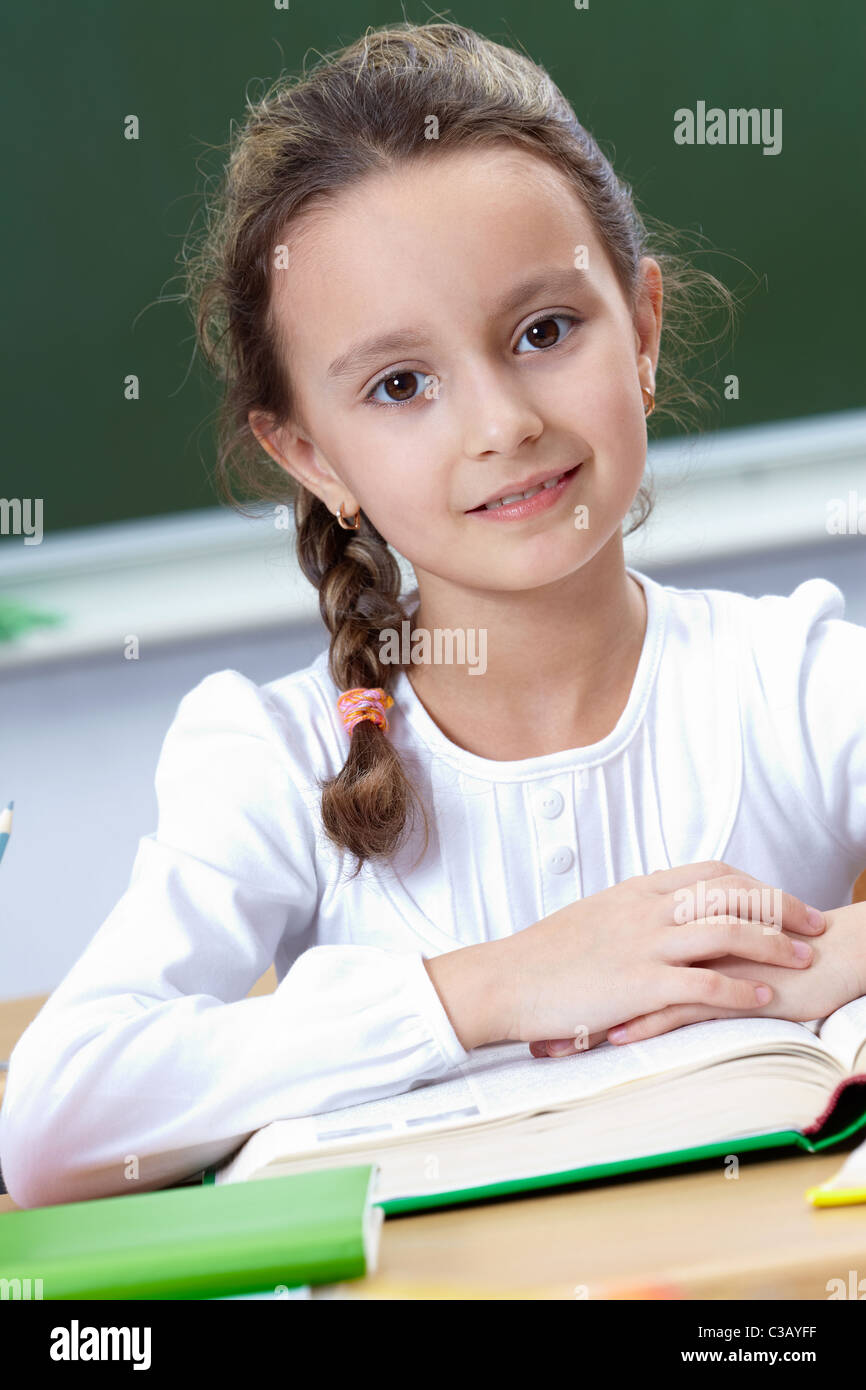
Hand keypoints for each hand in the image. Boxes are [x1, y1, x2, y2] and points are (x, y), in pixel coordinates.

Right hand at [528, 862, 827, 1057]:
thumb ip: (633, 911)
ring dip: (773, 943)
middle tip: (812, 922)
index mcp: (637, 890)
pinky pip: (702, 982)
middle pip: (731, 893)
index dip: (755, 883)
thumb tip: (664, 914)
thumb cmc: (544, 956)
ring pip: (726, 930)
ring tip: (801, 958)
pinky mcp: (638, 984)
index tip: (780, 899)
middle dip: (780, 906)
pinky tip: (761, 998)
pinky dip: (739, 988)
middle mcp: (646, 909)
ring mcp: (643, 944)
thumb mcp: (594, 917)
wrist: (505, 979)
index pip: (712, 872)